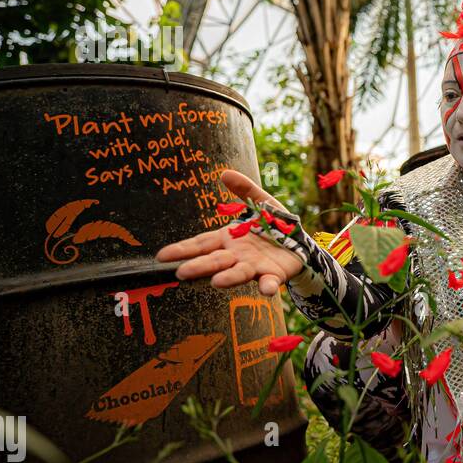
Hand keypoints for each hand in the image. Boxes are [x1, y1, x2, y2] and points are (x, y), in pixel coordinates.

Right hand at [155, 170, 301, 296]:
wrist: (300, 243)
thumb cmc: (273, 224)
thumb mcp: (260, 202)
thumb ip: (244, 189)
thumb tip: (224, 173)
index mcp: (228, 239)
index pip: (201, 244)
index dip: (182, 250)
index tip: (162, 256)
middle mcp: (237, 255)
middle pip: (215, 261)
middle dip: (199, 267)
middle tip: (181, 273)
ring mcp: (255, 266)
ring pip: (238, 272)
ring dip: (228, 278)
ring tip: (217, 282)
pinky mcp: (274, 274)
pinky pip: (270, 281)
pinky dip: (268, 286)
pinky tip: (266, 289)